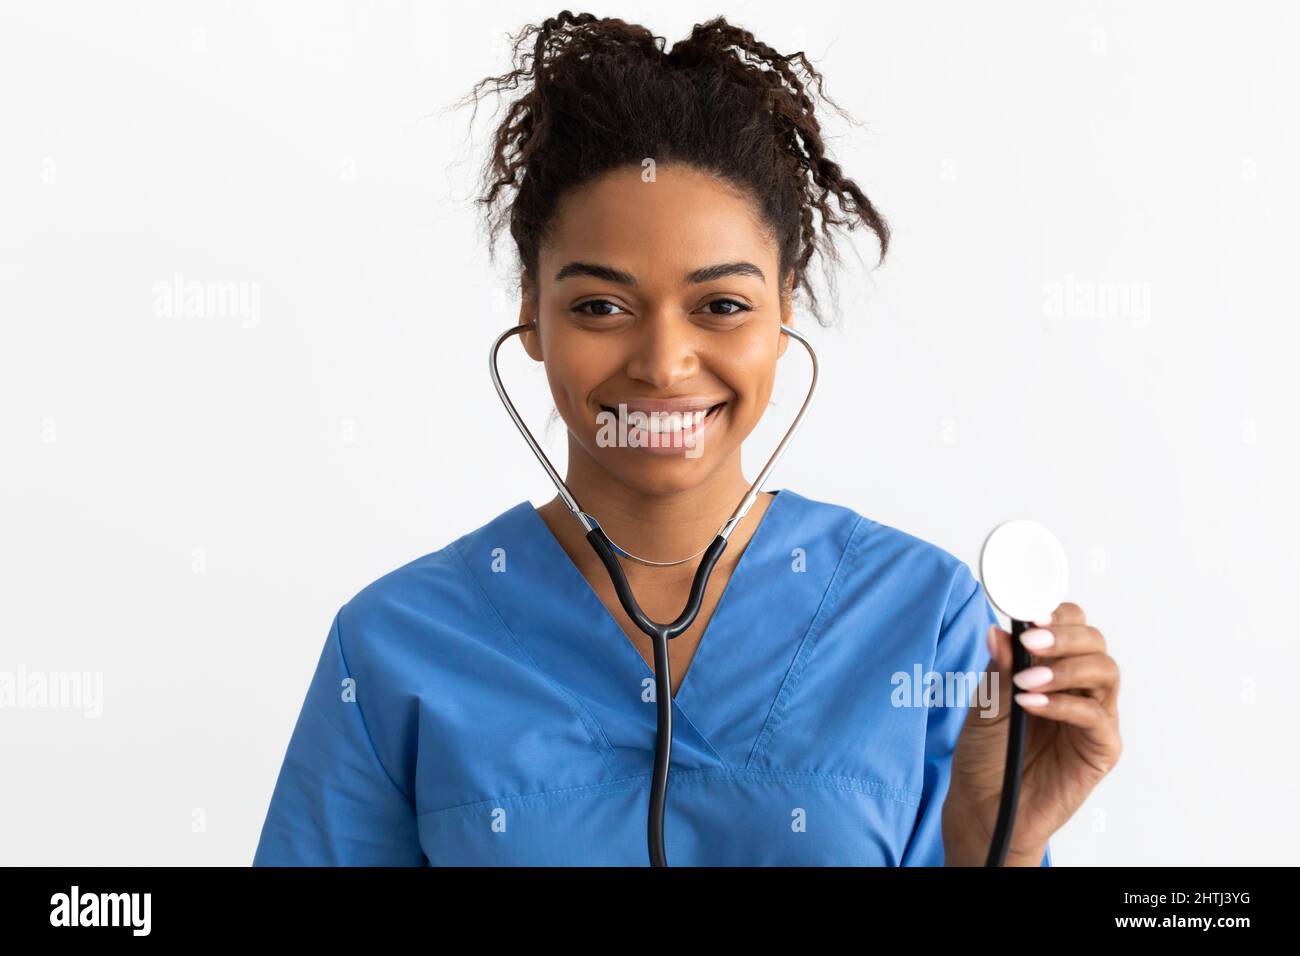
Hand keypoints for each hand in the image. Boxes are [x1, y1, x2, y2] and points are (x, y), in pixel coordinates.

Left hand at [942, 601, 1121, 864]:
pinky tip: (1032, 705)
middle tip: (1030, 643)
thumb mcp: (985, 704)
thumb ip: (999, 670)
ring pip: (1105, 671)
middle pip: (1095, 642)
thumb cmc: (986, 755)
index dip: (1057, 615)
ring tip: (1026, 681)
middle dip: (1064, 636)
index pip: (1072, 625)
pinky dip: (1065, 705)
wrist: (984, 807)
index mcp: (1053, 668)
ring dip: (1066, 668)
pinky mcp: (1101, 750)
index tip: (1030, 615)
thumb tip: (998, 632)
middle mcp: (1080, 688)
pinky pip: (1097, 717)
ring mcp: (1094, 718)